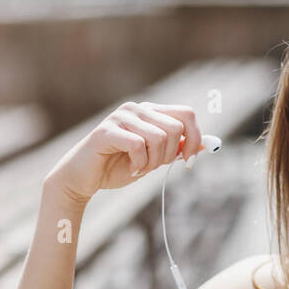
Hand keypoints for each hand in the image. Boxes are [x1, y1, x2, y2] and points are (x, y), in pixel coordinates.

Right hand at [44, 101, 208, 205]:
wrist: (83, 179)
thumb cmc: (117, 168)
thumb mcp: (153, 160)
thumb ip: (176, 150)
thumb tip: (205, 145)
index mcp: (149, 112)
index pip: (186, 114)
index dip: (194, 138)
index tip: (189, 160)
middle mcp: (136, 109)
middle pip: (176, 127)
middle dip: (170, 155)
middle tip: (153, 167)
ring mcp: (121, 117)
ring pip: (160, 137)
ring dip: (153, 162)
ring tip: (139, 168)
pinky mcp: (107, 130)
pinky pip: (139, 145)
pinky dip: (139, 163)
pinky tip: (129, 168)